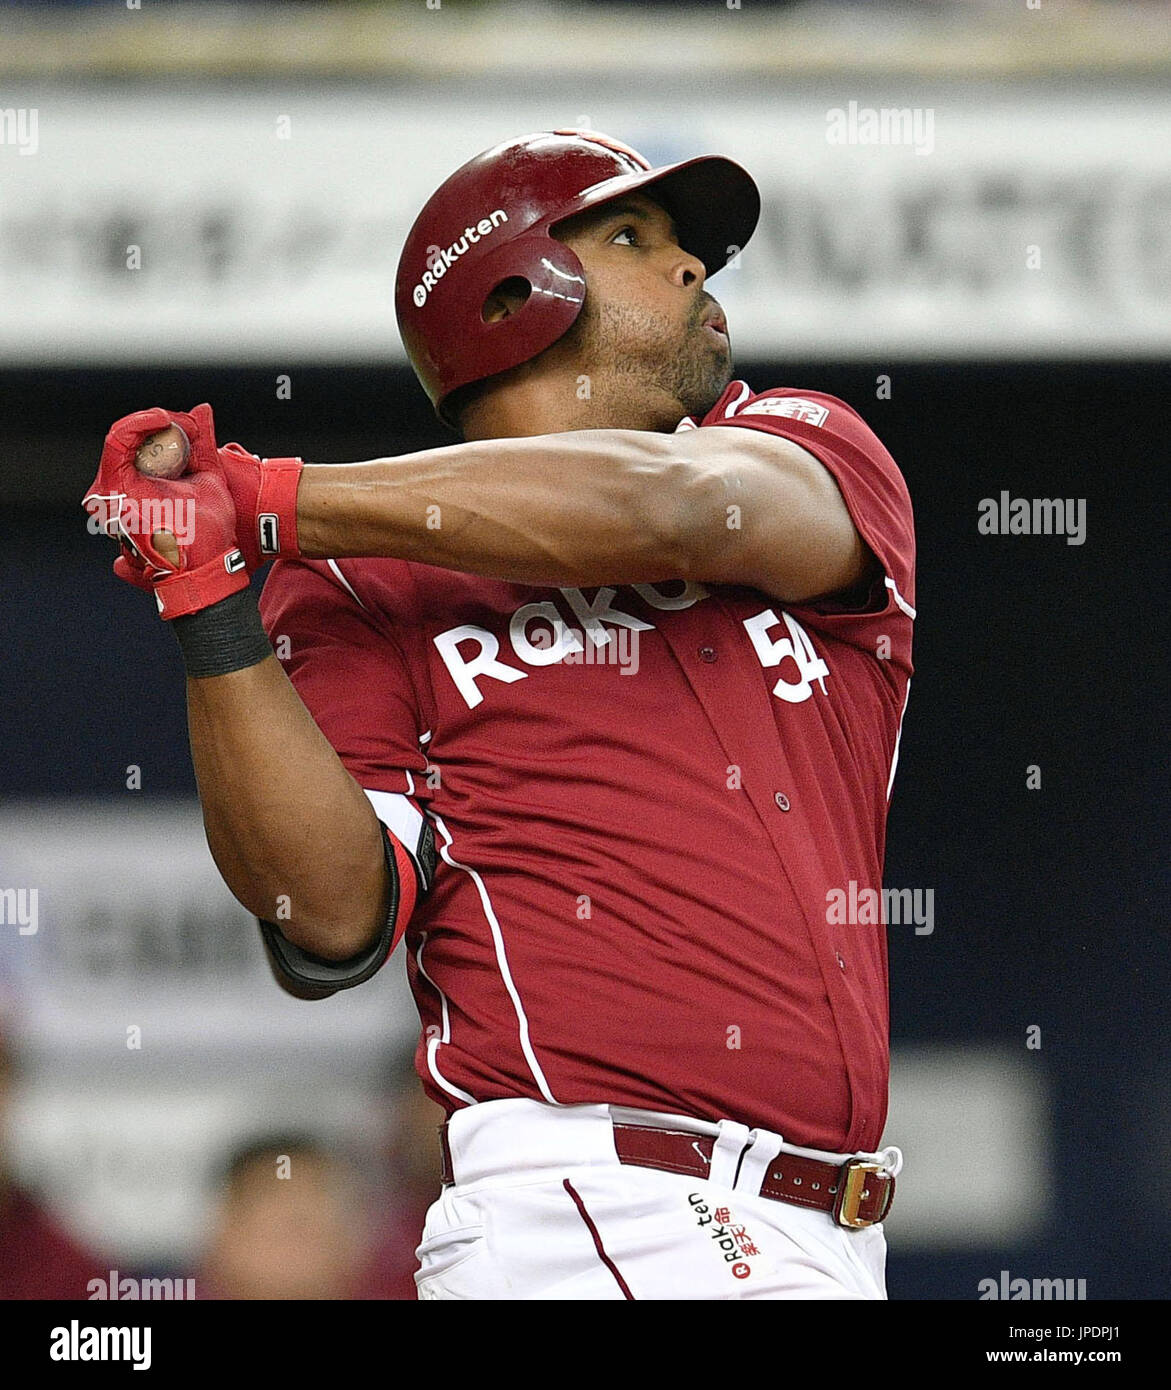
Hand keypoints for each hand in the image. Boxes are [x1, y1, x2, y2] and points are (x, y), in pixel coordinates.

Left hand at [84, 407, 249, 618]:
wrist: (201, 577)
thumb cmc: (204, 537)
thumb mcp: (209, 482)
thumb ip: (203, 443)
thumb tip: (203, 410)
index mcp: (120, 489)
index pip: (118, 437)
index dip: (146, 420)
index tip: (169, 419)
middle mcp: (109, 499)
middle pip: (124, 448)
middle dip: (156, 436)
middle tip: (184, 435)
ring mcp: (112, 511)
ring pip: (129, 465)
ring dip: (156, 453)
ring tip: (185, 457)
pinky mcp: (121, 519)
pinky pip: (132, 483)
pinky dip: (153, 472)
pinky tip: (177, 475)